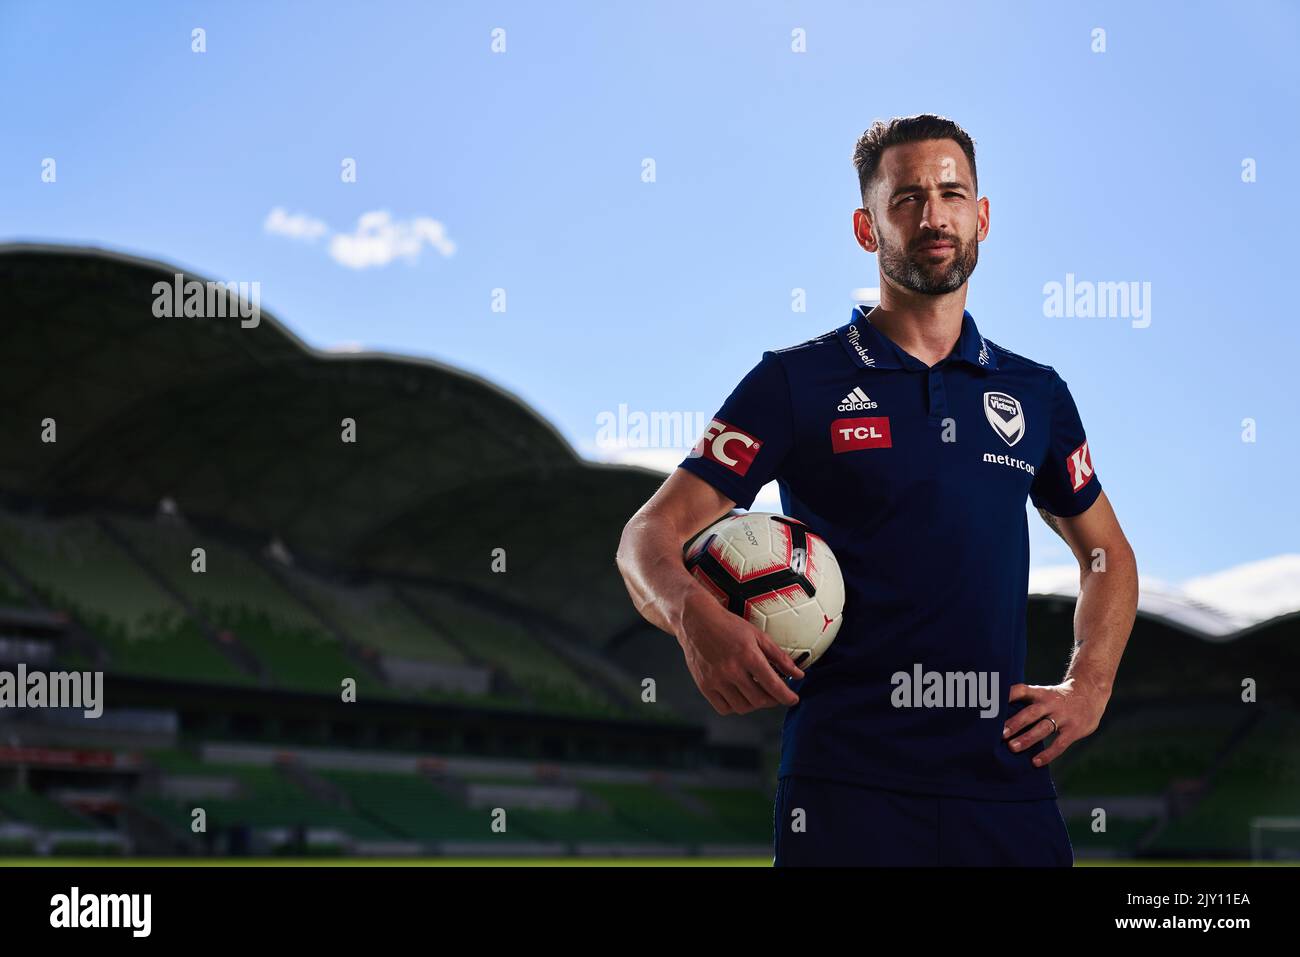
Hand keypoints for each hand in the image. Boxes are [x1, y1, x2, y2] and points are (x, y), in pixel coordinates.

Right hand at [677, 591, 804, 714]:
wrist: (696, 620)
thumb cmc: (728, 625)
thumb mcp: (758, 635)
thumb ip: (779, 656)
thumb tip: (798, 674)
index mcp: (748, 655)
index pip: (773, 685)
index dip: (787, 697)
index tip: (793, 700)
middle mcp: (731, 670)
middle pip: (759, 700)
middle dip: (772, 700)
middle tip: (775, 694)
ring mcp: (716, 679)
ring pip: (743, 707)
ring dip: (755, 704)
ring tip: (757, 693)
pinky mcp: (704, 685)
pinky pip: (724, 708)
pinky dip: (735, 706)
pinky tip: (739, 695)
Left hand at [1003, 676, 1109, 766]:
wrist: (1091, 693)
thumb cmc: (1059, 697)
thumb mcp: (1044, 693)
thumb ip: (1026, 702)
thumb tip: (998, 714)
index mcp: (1040, 693)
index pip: (1022, 690)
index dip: (1008, 695)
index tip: (993, 703)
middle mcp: (1050, 703)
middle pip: (1031, 713)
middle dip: (1015, 723)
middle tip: (1000, 734)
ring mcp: (1063, 717)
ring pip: (1043, 728)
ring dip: (1027, 738)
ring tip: (1012, 747)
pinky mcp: (1073, 730)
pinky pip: (1059, 744)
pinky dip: (1047, 754)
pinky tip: (1035, 762)